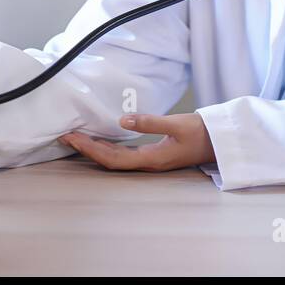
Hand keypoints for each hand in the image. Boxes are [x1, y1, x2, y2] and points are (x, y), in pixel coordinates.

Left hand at [58, 113, 215, 172]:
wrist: (219, 141)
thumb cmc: (200, 132)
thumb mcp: (176, 124)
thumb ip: (149, 122)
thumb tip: (121, 120)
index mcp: (150, 159)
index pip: (112, 158)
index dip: (90, 150)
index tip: (73, 138)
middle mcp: (147, 164)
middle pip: (109, 161)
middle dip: (86, 150)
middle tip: (66, 137)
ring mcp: (150, 161)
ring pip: (115, 159)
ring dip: (95, 150)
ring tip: (77, 138)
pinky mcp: (153, 155)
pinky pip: (124, 155)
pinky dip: (108, 148)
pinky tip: (101, 141)